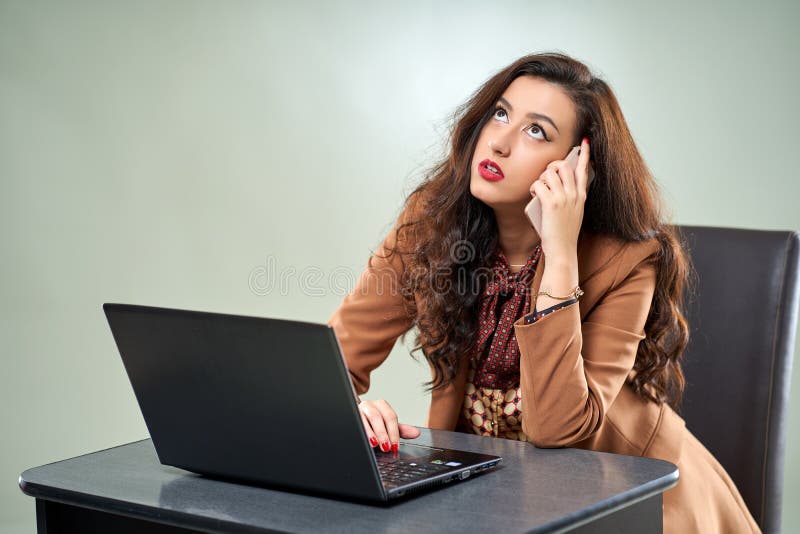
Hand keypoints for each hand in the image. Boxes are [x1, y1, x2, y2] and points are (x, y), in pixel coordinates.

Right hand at [358, 399, 420, 452]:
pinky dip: (360, 432)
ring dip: (370, 433)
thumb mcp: (387, 426)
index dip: (394, 432)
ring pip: (364, 419)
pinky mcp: (349, 416)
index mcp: (381, 405)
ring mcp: (357, 410)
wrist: (357, 420)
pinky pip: (354, 424)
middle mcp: (369, 405)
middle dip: (383, 434)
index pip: (390, 417)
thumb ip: (400, 430)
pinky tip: (364, 440)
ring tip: (375, 444)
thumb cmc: (374, 424)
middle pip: (377, 417)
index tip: (395, 446)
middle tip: (386, 447)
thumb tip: (415, 433)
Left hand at [529, 137, 590, 258]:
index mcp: (581, 196)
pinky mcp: (551, 204)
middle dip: (551, 166)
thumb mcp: (573, 213)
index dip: (584, 155)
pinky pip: (539, 184)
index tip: (585, 143)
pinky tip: (533, 195)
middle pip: (563, 165)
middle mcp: (574, 194)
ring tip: (538, 189)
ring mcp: (564, 198)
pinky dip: (533, 187)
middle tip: (545, 176)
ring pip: (550, 173)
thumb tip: (555, 185)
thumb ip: (569, 199)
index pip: (584, 170)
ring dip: (540, 178)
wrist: (563, 251)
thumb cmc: (564, 234)